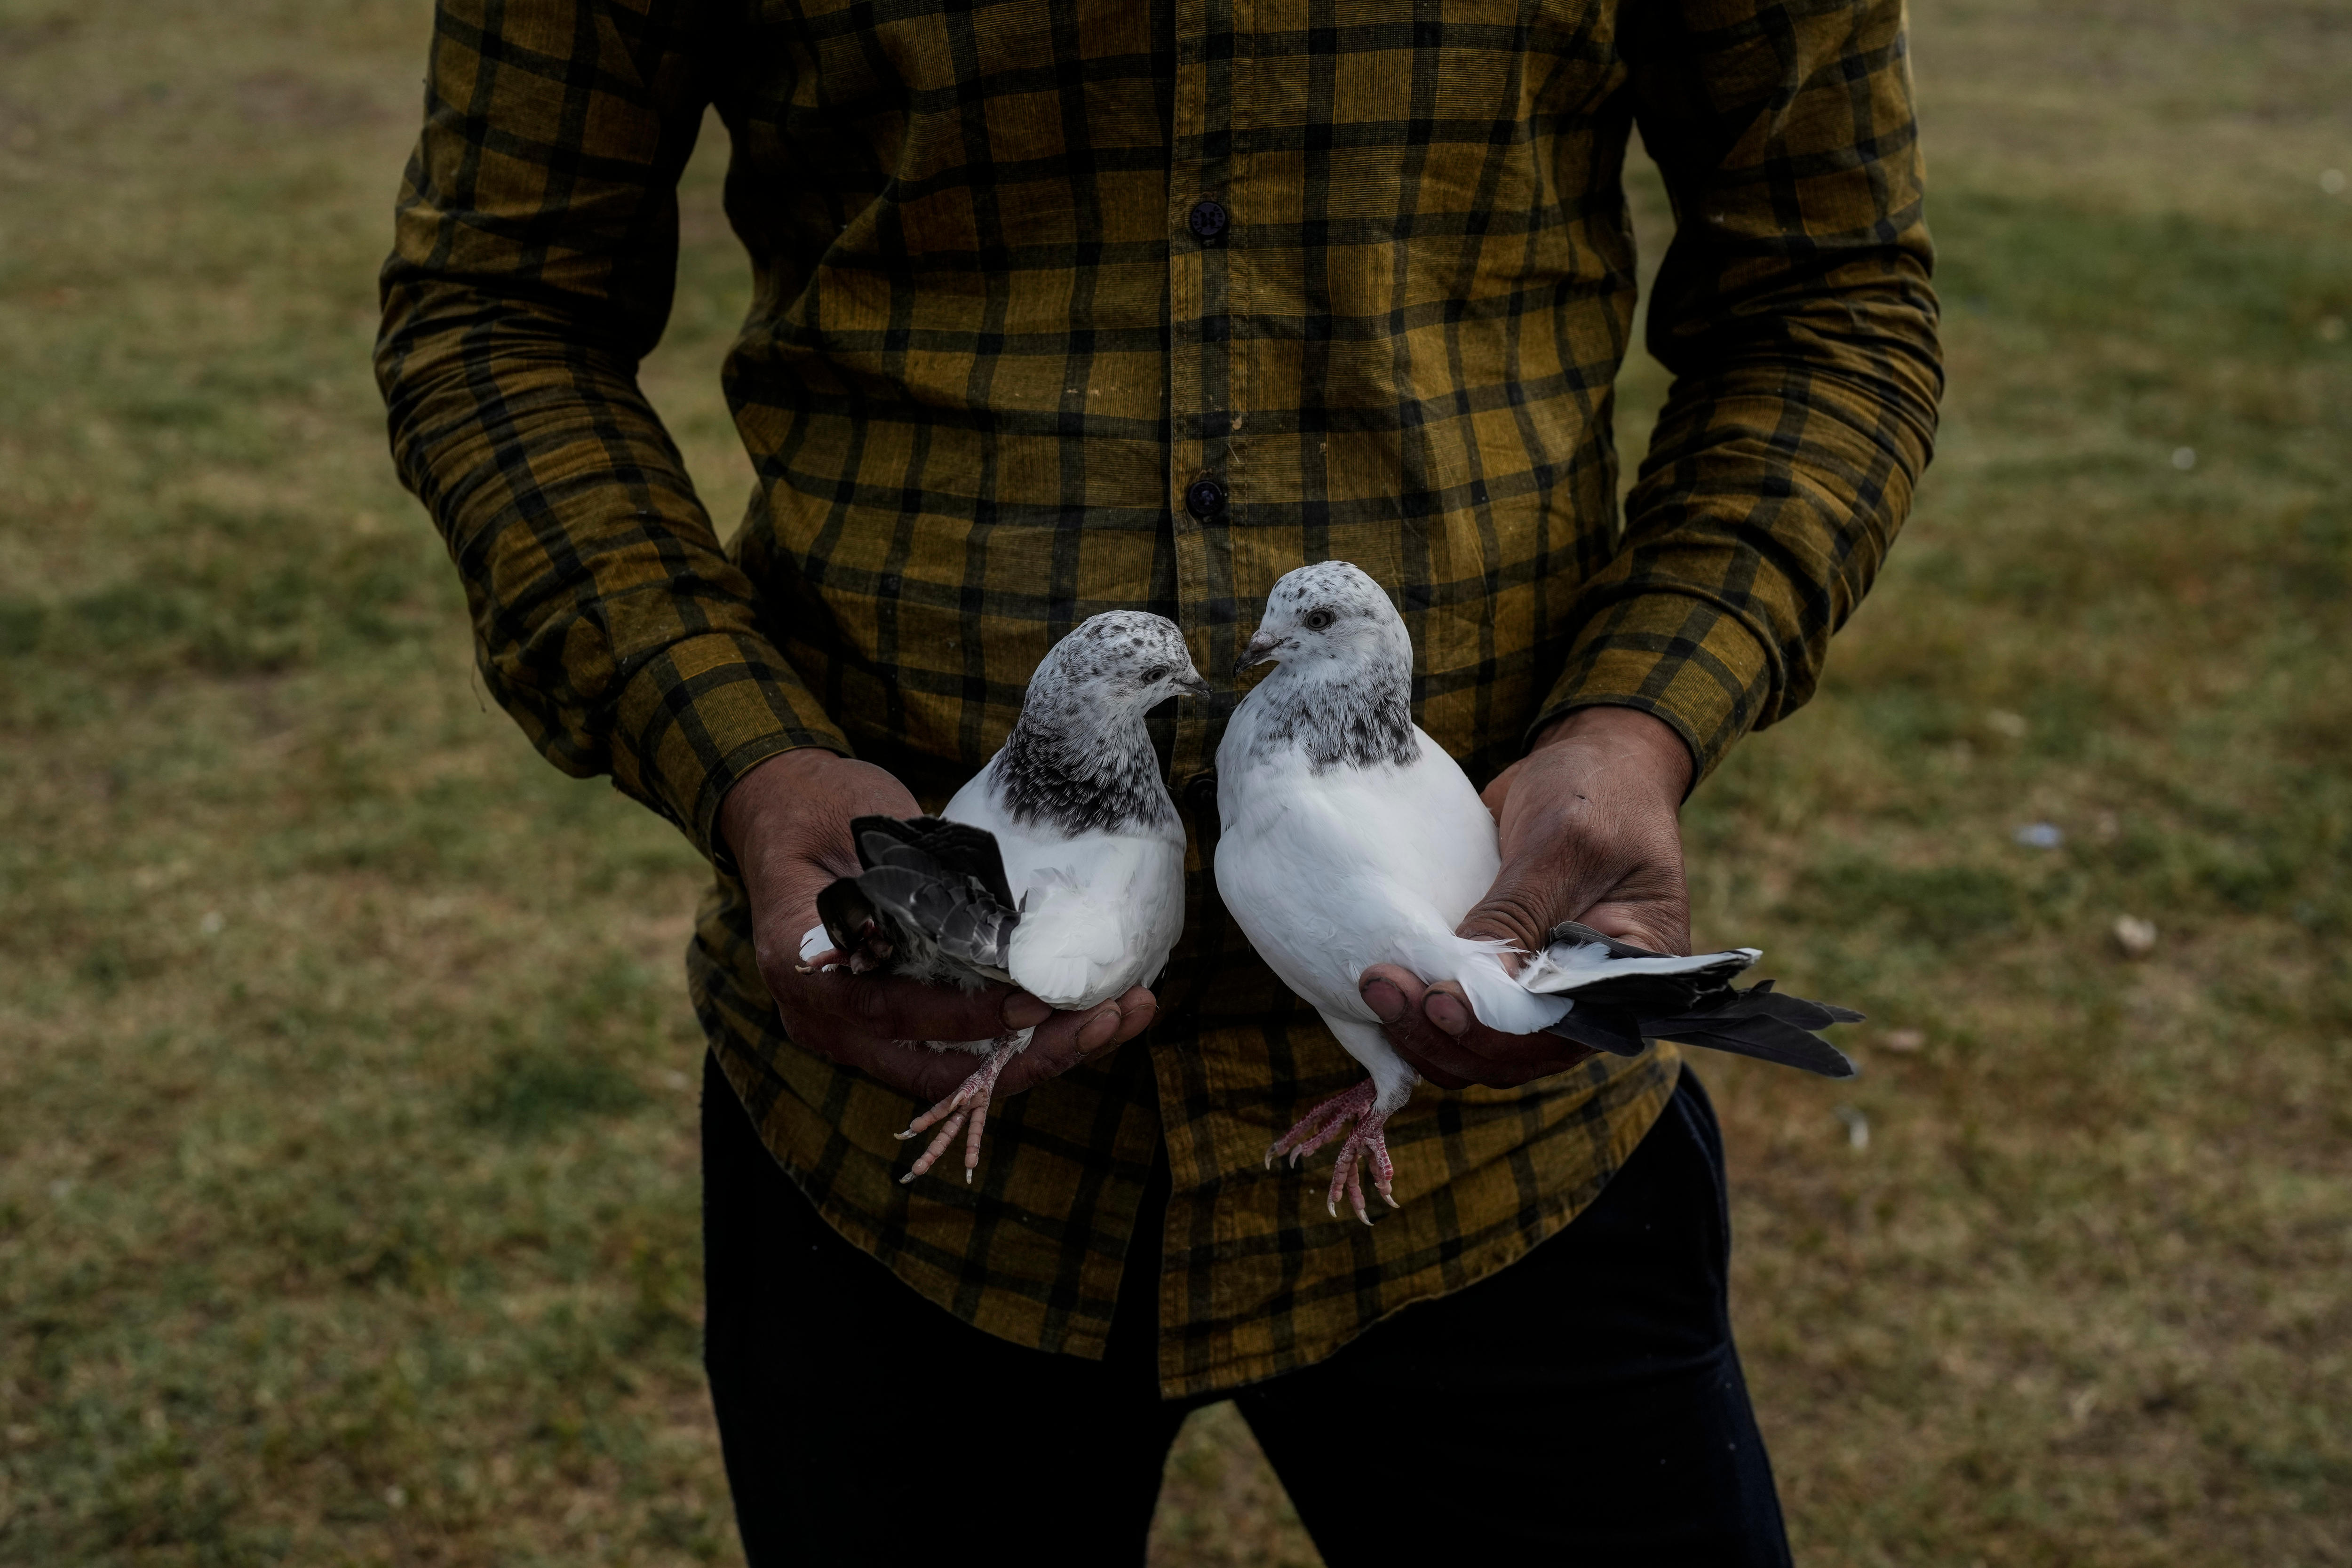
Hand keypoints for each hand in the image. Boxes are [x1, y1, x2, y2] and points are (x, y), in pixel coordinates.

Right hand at [718, 749, 1157, 1103]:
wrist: (792, 812)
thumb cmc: (825, 816)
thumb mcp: (859, 841)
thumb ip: (907, 889)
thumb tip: (991, 923)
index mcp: (806, 974)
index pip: (893, 1016)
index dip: (966, 1019)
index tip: (1033, 1001)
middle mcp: (833, 1023)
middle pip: (941, 1072)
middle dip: (1035, 1056)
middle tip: (1107, 1020)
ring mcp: (869, 1032)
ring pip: (968, 1072)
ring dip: (1052, 1051)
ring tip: (1126, 1014)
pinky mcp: (910, 1022)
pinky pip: (975, 1050)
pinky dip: (1036, 1037)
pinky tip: (1099, 1012)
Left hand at [1357, 706, 1693, 1089]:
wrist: (1587, 762)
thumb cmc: (1596, 793)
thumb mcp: (1565, 844)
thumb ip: (1521, 915)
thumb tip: (1475, 991)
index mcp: (1631, 974)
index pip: (1563, 1031)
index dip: (1497, 1033)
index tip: (1439, 1003)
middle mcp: (1586, 998)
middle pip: (1513, 1053)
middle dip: (1444, 1034)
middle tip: (1385, 988)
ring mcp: (1538, 989)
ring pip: (1477, 1047)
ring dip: (1421, 1030)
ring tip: (1375, 983)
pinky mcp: (1498, 972)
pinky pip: (1458, 1016)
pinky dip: (1418, 1011)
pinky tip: (1381, 982)